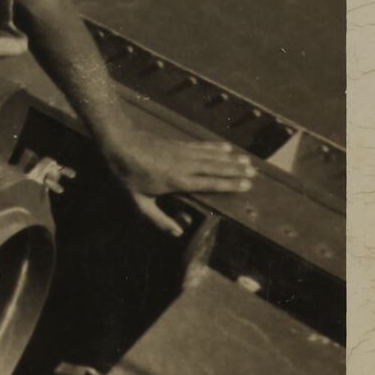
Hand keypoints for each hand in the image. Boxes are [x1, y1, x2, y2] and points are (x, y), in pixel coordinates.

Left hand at [101, 128, 256, 236]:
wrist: (119, 142)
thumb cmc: (127, 174)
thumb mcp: (139, 202)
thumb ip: (158, 218)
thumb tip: (177, 232)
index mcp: (178, 181)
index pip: (209, 183)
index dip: (228, 184)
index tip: (246, 185)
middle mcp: (185, 165)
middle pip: (215, 168)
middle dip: (236, 171)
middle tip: (254, 173)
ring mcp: (182, 153)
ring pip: (211, 156)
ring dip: (230, 159)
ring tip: (248, 161)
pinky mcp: (178, 144)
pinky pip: (201, 146)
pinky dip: (215, 147)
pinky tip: (226, 147)